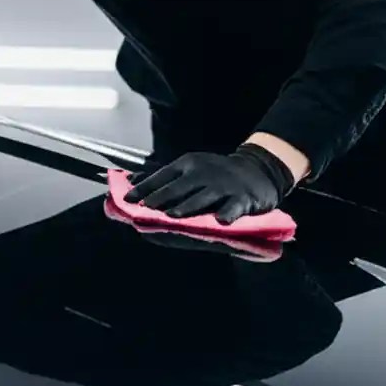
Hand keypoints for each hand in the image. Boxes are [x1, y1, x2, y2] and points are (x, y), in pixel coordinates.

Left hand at [125, 144, 294, 223]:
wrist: (258, 169)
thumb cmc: (216, 173)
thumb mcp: (191, 167)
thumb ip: (164, 177)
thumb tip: (130, 180)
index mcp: (188, 164)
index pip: (162, 175)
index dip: (145, 188)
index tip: (127, 199)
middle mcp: (203, 173)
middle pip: (179, 187)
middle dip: (161, 198)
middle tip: (145, 210)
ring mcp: (224, 186)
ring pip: (203, 197)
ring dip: (188, 207)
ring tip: (173, 216)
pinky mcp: (242, 198)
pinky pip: (233, 207)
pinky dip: (227, 214)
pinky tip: (221, 221)